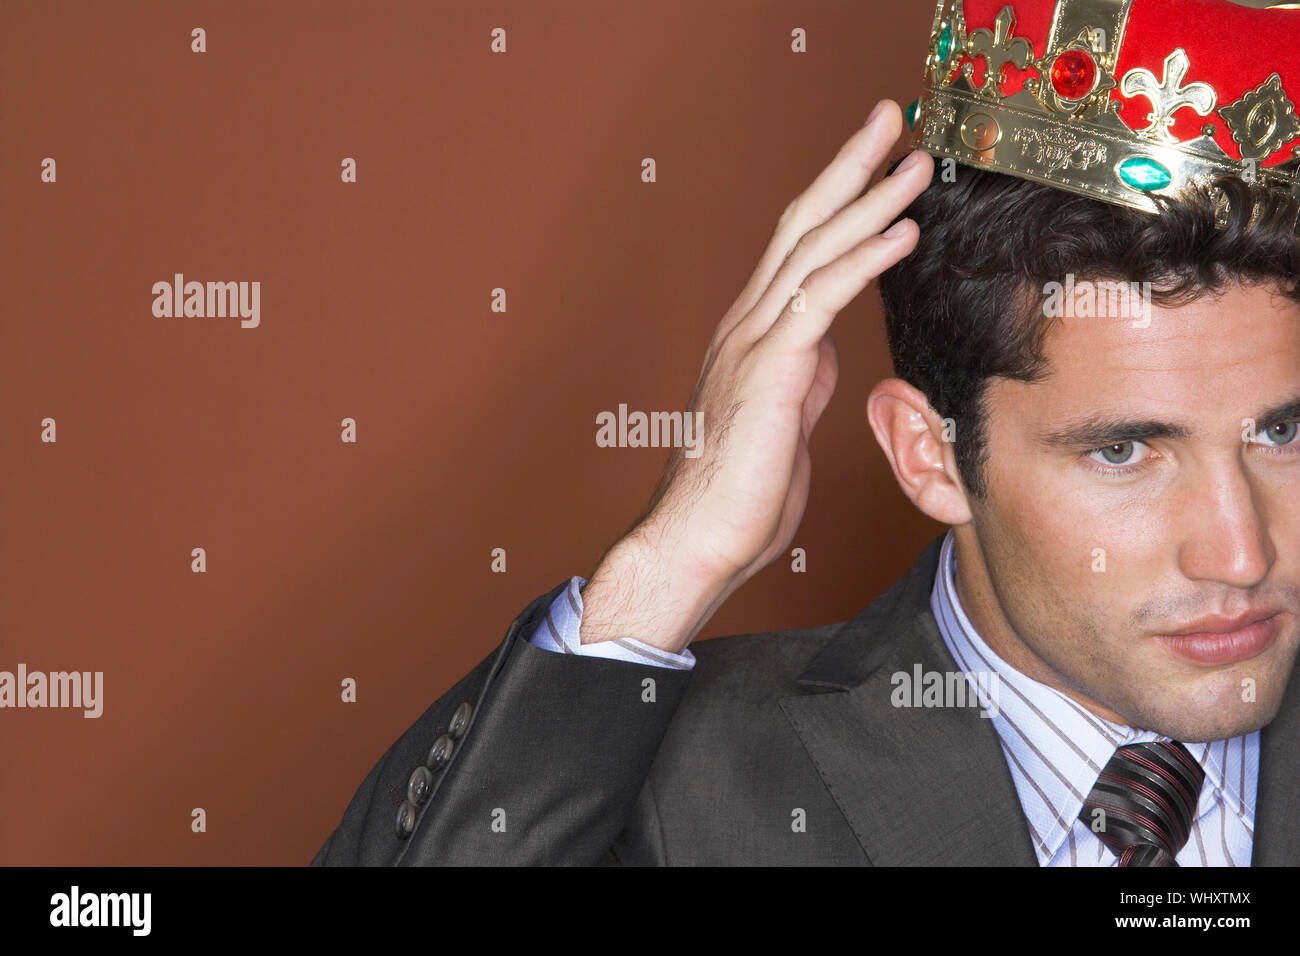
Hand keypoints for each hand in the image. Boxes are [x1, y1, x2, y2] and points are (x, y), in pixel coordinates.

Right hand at [581, 99, 933, 652]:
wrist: (695, 542)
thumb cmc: (738, 496)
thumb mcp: (783, 422)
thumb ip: (802, 377)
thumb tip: (826, 350)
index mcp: (751, 336)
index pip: (797, 249)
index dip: (837, 199)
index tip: (877, 162)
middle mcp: (747, 325)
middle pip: (801, 225)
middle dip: (848, 166)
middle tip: (890, 117)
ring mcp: (753, 343)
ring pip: (813, 248)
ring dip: (868, 197)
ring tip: (914, 159)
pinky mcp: (769, 370)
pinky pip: (821, 297)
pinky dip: (864, 257)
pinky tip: (901, 229)